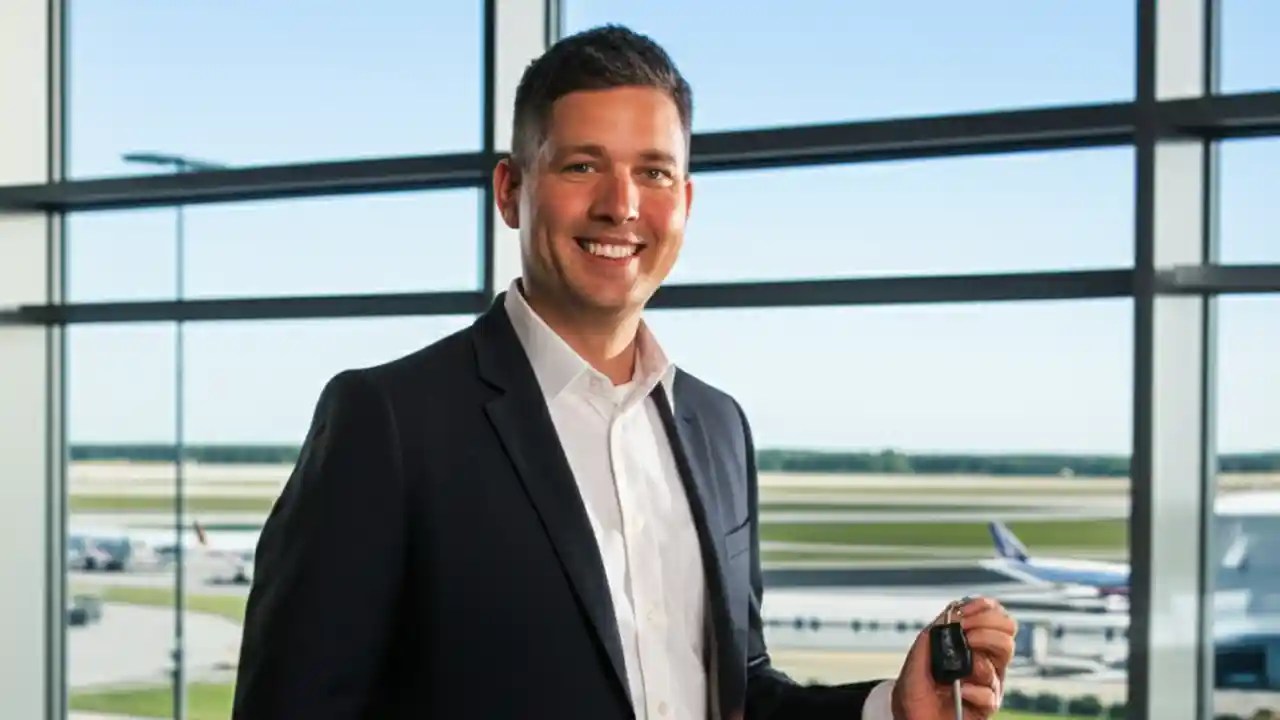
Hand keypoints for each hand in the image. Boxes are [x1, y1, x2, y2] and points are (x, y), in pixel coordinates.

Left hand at [890, 596, 1016, 719]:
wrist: (908, 715)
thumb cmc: (916, 686)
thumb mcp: (918, 653)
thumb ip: (934, 633)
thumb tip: (949, 616)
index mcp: (972, 644)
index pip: (994, 617)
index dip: (984, 608)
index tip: (964, 611)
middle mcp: (985, 660)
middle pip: (1006, 633)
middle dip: (986, 625)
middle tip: (966, 632)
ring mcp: (987, 682)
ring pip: (1003, 657)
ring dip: (981, 652)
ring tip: (964, 661)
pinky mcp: (985, 706)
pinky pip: (990, 694)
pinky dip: (975, 689)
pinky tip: (960, 689)